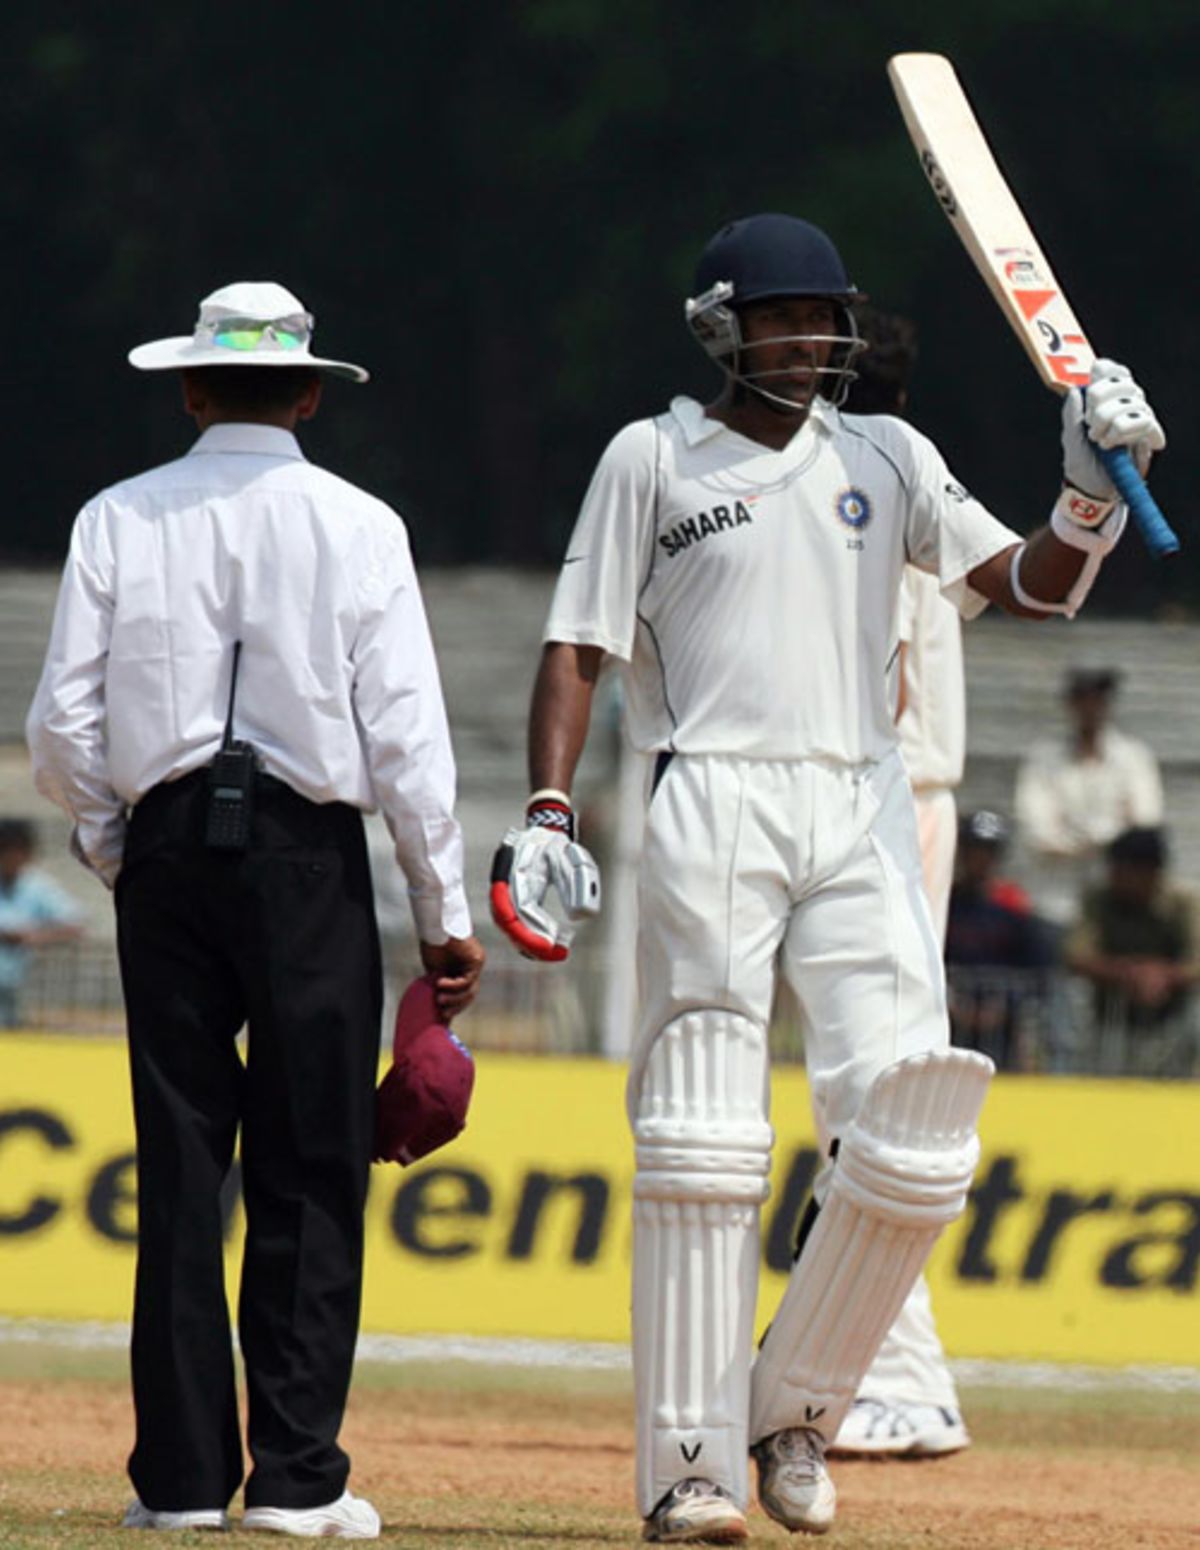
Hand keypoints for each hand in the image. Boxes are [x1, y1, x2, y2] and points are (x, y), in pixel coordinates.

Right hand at [419, 935, 485, 1019]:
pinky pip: (468, 980)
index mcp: (461, 971)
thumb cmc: (432, 945)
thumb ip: (438, 987)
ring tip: (439, 1000)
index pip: (463, 994)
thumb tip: (436, 1009)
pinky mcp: (477, 960)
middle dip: (456, 1007)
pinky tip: (442, 983)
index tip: (442, 1018)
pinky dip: (454, 985)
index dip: (454, 1007)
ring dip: (454, 999)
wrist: (435, 926)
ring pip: (471, 991)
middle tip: (442, 1013)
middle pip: (469, 996)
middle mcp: (471, 969)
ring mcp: (476, 965)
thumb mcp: (434, 972)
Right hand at [490, 819, 601, 961]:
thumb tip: (581, 914)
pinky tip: (548, 944)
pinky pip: (516, 923)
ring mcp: (506, 894)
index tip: (551, 945)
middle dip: (531, 944)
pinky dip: (530, 937)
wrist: (540, 833)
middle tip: (558, 953)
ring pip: (511, 927)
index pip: (520, 909)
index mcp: (519, 871)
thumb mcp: (571, 858)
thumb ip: (577, 883)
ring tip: (556, 951)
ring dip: (530, 944)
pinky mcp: (512, 901)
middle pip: (509, 924)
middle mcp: (507, 885)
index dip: (531, 932)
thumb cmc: (554, 844)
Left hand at [1061, 359, 1165, 497]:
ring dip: (1107, 422)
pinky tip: (1112, 444)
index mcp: (1107, 398)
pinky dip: (1121, 432)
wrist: (1091, 490)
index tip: (1089, 398)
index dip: (1100, 376)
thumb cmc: (1081, 464)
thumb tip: (1074, 391)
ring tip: (1100, 440)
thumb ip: (1071, 414)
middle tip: (1090, 427)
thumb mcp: (1070, 438)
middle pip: (1119, 381)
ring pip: (1128, 400)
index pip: (1111, 370)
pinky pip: (1141, 419)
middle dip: (1097, 404)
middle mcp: (1126, 402)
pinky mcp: (1149, 433)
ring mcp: (1139, 416)